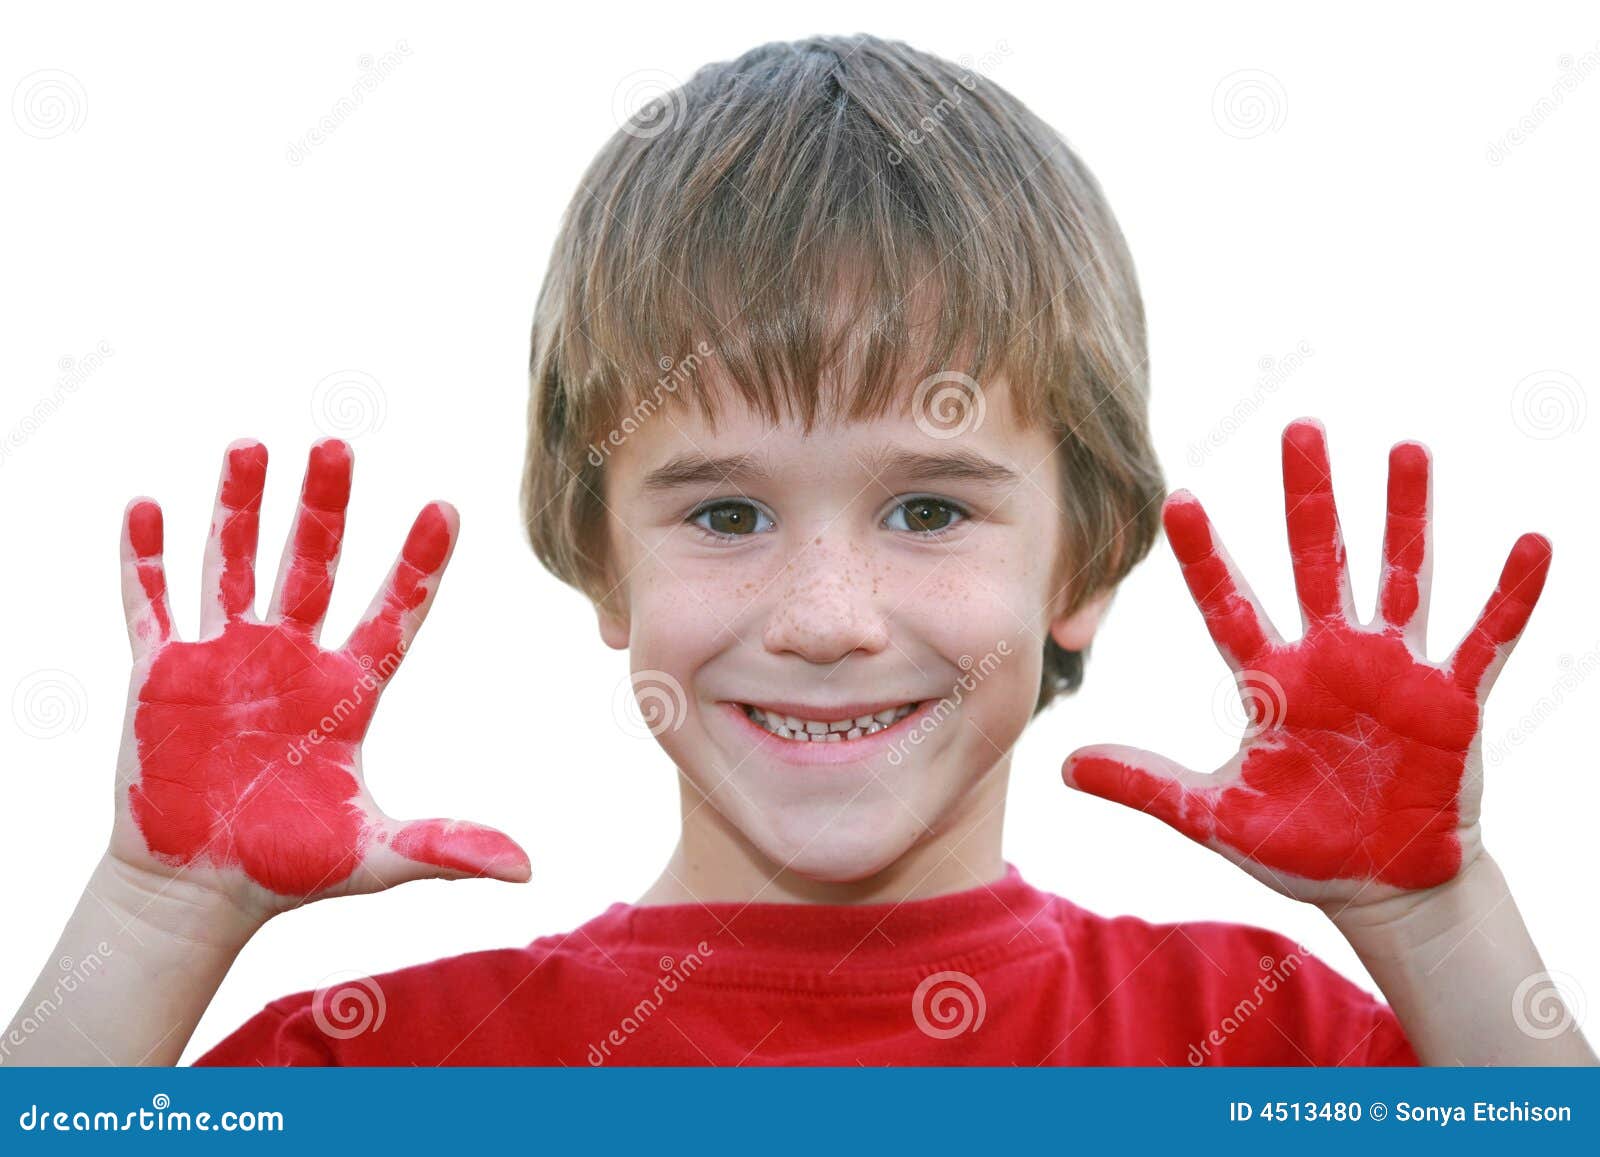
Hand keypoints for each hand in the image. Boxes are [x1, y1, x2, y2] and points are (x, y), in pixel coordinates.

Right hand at [111, 438, 528, 916]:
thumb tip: (527, 870)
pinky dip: (145, 560)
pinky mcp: (161, 678)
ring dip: (238, 508)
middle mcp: (290, 660)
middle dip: (324, 506)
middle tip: (338, 444)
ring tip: (252, 445)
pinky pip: (151, 606)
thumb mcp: (373, 859)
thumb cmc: (288, 870)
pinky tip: (148, 506)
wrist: (198, 894)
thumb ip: (444, 849)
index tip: (447, 507)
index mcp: (347, 692)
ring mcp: (225, 661)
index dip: (418, 562)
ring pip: (233, 565)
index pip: (393, 611)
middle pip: (311, 566)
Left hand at [1062, 418, 1550, 907]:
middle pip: (1318, 562)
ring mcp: (1395, 672)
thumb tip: (1060, 767)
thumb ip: (1144, 786)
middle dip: (1309, 498)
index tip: (1177, 499)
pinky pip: (1486, 640)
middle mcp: (1332, 658)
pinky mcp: (1453, 702)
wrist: (1382, 886)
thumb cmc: (1300, 847)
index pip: (1229, 604)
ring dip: (1406, 519)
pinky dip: (1509, 598)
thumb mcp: (1214, 818)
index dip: (1204, 557)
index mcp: (1272, 679)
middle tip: (1299, 427)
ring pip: (1400, 578)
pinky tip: (1531, 543)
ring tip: (1406, 449)